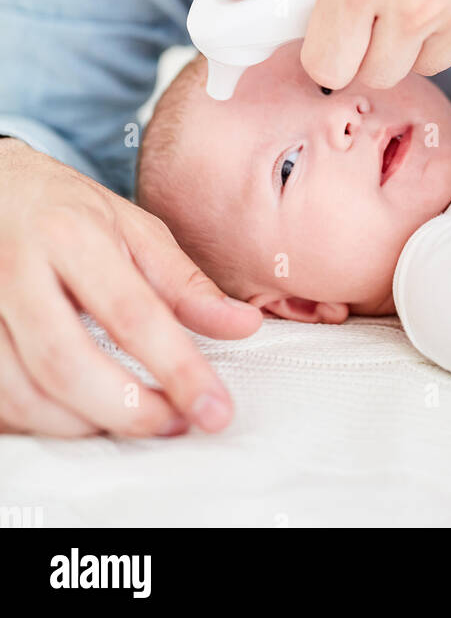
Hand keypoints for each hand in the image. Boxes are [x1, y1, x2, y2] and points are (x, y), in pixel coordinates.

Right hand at [0, 139, 261, 436]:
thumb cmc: (69, 211)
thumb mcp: (133, 229)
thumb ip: (184, 284)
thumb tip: (243, 326)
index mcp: (72, 234)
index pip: (132, 313)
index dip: (177, 369)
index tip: (214, 410)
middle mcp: (19, 269)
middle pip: (67, 364)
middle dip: (127, 409)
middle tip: (173, 424)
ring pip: (23, 393)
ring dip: (83, 423)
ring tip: (132, 417)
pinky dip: (40, 421)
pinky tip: (78, 412)